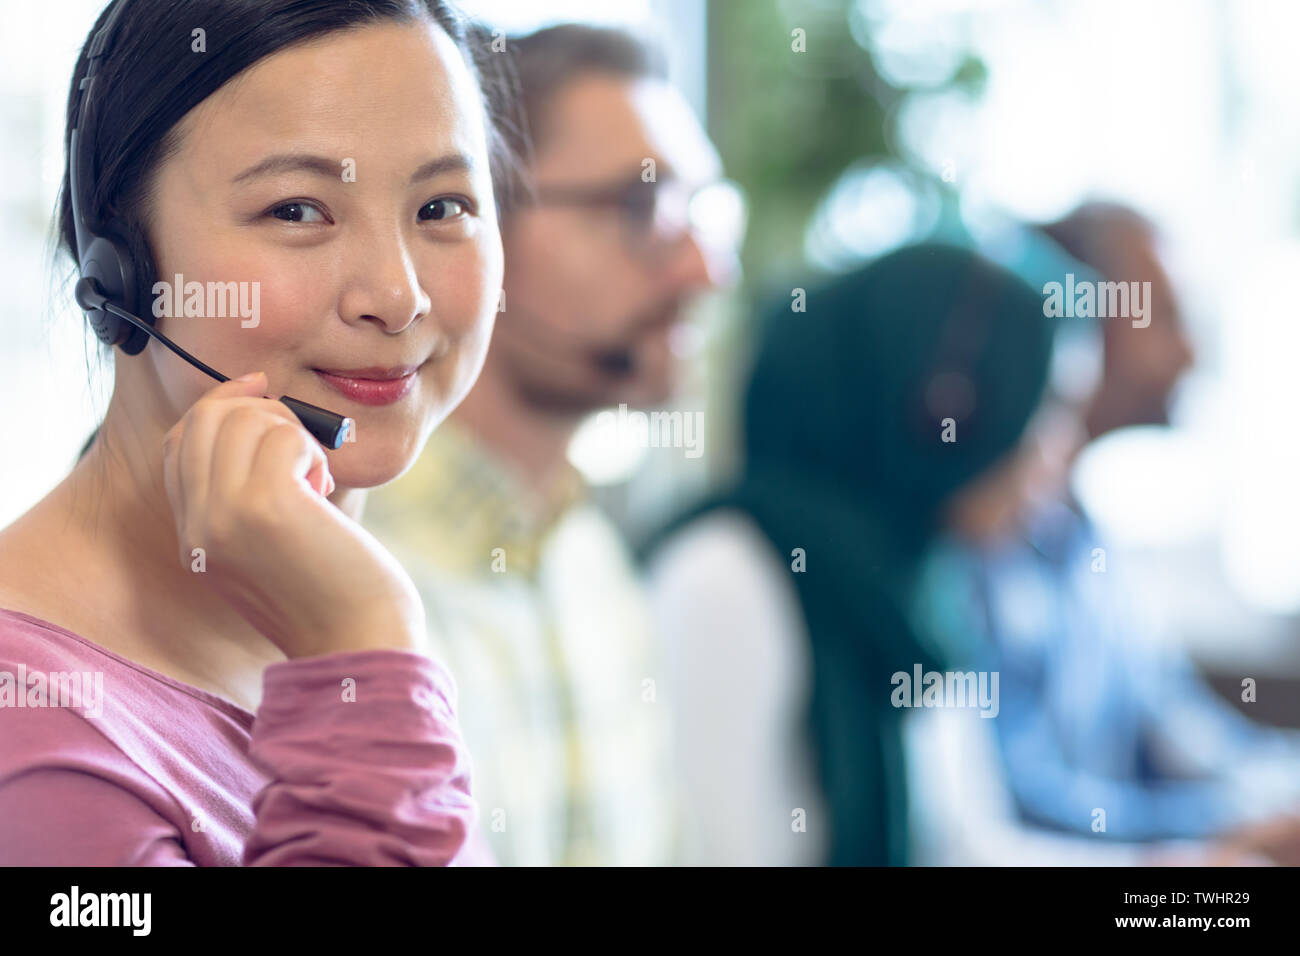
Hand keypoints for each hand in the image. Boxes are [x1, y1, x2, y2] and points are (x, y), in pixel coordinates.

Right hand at [161, 372, 423, 658]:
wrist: (361, 643)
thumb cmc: (337, 591)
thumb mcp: (274, 544)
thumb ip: (251, 494)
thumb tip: (262, 411)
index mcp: (194, 540)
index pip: (178, 443)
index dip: (218, 405)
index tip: (259, 388)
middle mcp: (197, 528)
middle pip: (202, 420)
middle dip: (259, 410)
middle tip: (304, 445)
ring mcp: (224, 517)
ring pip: (242, 420)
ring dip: (293, 433)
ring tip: (318, 479)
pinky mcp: (264, 508)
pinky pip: (284, 437)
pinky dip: (313, 450)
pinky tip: (326, 490)